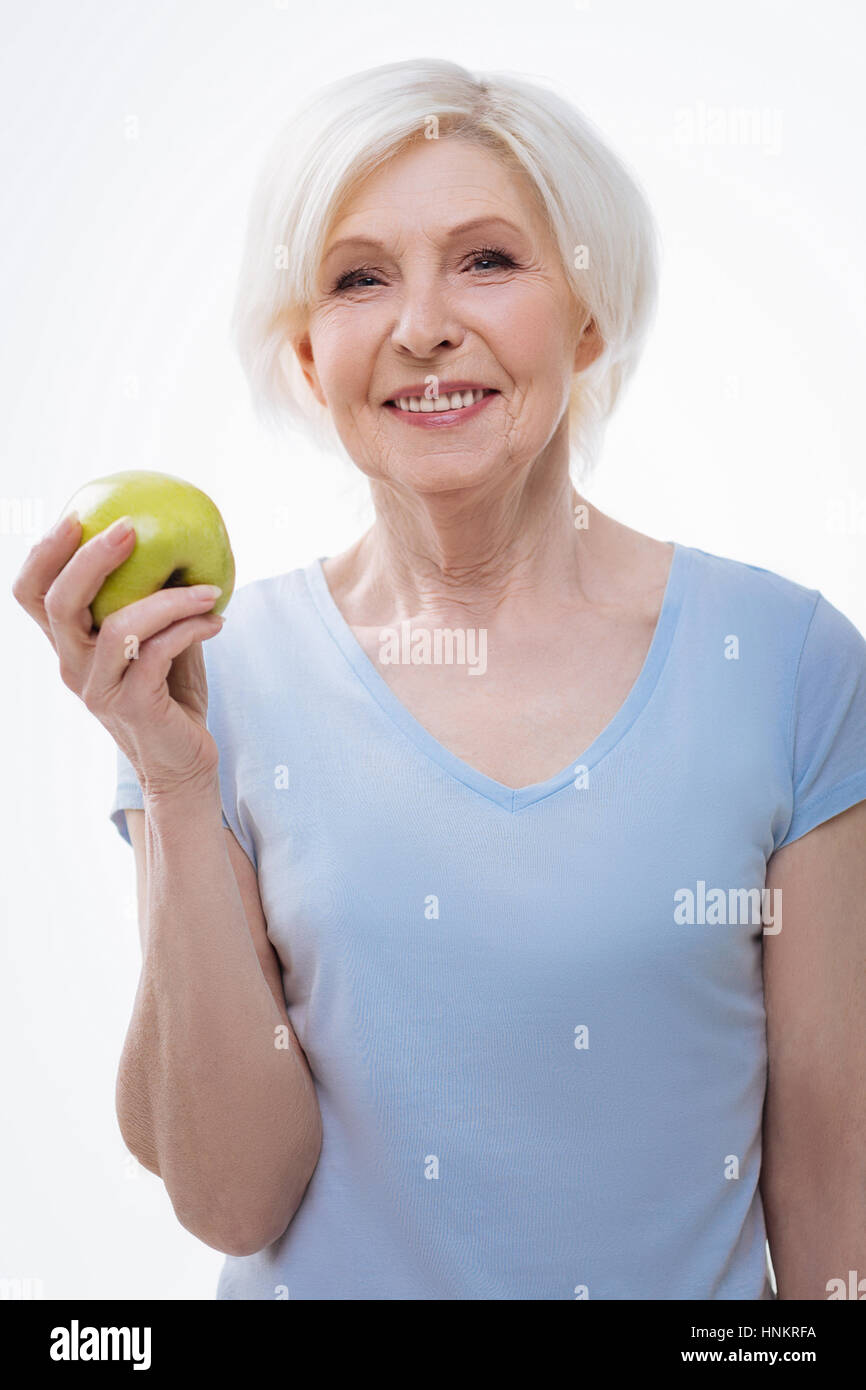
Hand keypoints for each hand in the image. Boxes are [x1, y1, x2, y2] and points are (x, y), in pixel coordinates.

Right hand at [13, 510, 226, 796]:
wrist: (183, 764)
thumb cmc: (171, 695)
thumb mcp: (156, 641)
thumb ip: (153, 602)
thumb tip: (179, 545)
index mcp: (70, 645)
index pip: (30, 595)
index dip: (44, 553)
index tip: (77, 515)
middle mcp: (73, 666)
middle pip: (57, 602)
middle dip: (91, 557)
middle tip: (131, 527)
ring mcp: (99, 689)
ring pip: (118, 626)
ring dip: (169, 598)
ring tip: (208, 589)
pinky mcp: (133, 706)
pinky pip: (158, 651)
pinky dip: (190, 627)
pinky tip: (216, 621)